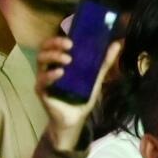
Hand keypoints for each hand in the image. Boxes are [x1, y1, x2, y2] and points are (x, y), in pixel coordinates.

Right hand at [34, 30, 119, 151]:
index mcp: (59, 62)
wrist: (75, 118)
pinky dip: (50, 75)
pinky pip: (42, 80)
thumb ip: (104, 62)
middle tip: (69, 46)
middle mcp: (48, 67)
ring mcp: (43, 78)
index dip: (59, 40)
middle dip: (55, 45)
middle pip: (44, 49)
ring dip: (53, 57)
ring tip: (67, 60)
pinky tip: (60, 73)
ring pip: (40, 61)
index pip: (53, 45)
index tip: (72, 40)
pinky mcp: (41, 90)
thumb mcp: (95, 77)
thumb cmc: (82, 96)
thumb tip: (117, 44)